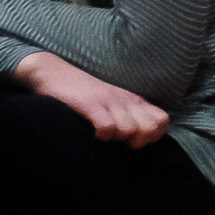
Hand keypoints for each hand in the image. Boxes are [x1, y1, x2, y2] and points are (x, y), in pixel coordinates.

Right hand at [18, 51, 168, 146]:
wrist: (53, 73)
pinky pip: (108, 127)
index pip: (161, 120)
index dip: (154, 135)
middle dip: (139, 140)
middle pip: (150, 127)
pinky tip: (94, 133)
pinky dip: (102, 135)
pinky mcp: (91, 104)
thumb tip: (140, 138)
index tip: (136, 139)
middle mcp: (125, 100)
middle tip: (122, 141)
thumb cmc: (81, 93)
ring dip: (118, 138)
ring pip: (130, 129)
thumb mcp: (111, 100)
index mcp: (132, 99)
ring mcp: (108, 101)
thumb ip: (127, 113)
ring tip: (105, 135)